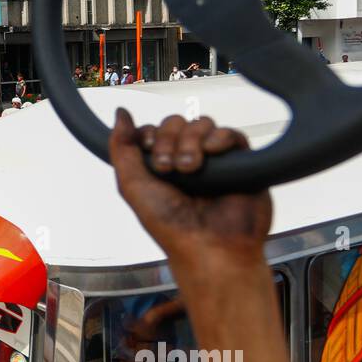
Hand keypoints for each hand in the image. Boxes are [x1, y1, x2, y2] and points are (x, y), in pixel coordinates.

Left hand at [108, 109, 271, 275]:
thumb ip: (121, 148)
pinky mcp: (241, 162)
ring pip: (202, 124)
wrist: (208, 247)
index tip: (146, 148)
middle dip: (167, 138)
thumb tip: (120, 113)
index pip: (154, 130)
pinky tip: (211, 154)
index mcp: (162, 166)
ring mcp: (214, 160)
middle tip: (167, 166)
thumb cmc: (170, 226)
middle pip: (176, 123)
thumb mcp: (132, 185)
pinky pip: (231, 134)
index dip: (149, 134)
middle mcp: (187, 160)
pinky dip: (219, 138)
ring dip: (190, 140)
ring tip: (189, 168)